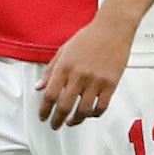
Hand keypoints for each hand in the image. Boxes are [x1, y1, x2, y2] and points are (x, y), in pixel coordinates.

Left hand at [37, 10, 133, 125]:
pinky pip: (101, 106)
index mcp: (65, 67)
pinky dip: (94, 114)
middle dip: (57, 119)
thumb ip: (51, 70)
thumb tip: (40, 86)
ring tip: (71, 122)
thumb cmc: (89, 37)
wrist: (113, 29)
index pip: (50, 95)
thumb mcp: (63, 51)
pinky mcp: (111, 84)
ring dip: (75, 120)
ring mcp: (96, 81)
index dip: (44, 110)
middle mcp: (79, 75)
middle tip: (55, 124)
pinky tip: (89, 114)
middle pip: (64, 105)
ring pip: (83, 110)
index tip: (43, 116)